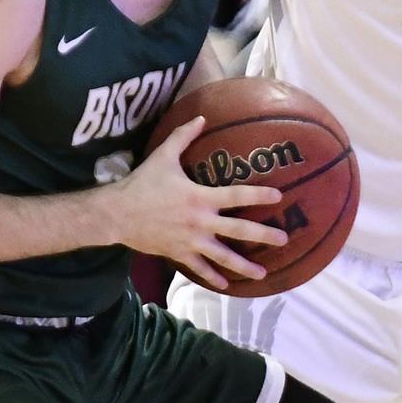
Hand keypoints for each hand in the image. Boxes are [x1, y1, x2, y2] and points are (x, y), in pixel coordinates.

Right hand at [115, 118, 288, 290]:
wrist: (116, 214)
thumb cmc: (142, 184)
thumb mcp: (163, 156)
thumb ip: (184, 136)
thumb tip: (202, 117)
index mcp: (200, 197)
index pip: (237, 195)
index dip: (259, 195)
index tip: (279, 197)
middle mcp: (201, 222)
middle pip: (239, 230)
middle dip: (264, 235)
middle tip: (284, 239)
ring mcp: (191, 241)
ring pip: (223, 257)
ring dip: (244, 266)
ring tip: (263, 274)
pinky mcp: (178, 254)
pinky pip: (199, 269)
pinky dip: (213, 278)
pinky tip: (227, 285)